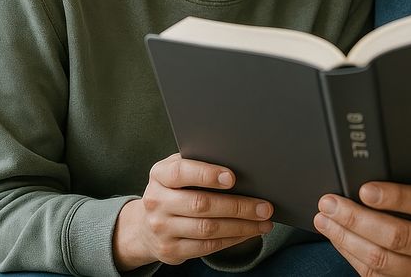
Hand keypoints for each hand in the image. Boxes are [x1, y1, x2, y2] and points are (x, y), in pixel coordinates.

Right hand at [113, 153, 273, 270]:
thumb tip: (240, 160)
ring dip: (241, 226)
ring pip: (208, 229)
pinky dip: (232, 239)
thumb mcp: (178, 170)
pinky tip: (248, 232)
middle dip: (238, 206)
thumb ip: (199, 163)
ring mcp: (162, 228)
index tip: (232, 177)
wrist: (145, 226)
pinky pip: (207, 247)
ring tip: (263, 221)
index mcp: (159, 175)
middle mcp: (157, 202)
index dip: (207, 174)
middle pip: (201, 204)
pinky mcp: (171, 250)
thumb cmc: (174, 189)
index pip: (181, 173)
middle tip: (264, 206)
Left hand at [314, 182, 410, 275]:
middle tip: (330, 202)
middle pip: (399, 238)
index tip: (366, 187)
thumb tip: (390, 175)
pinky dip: (361, 262)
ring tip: (328, 222)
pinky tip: (346, 245)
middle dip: (356, 219)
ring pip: (386, 264)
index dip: (396, 197)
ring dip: (349, 241)